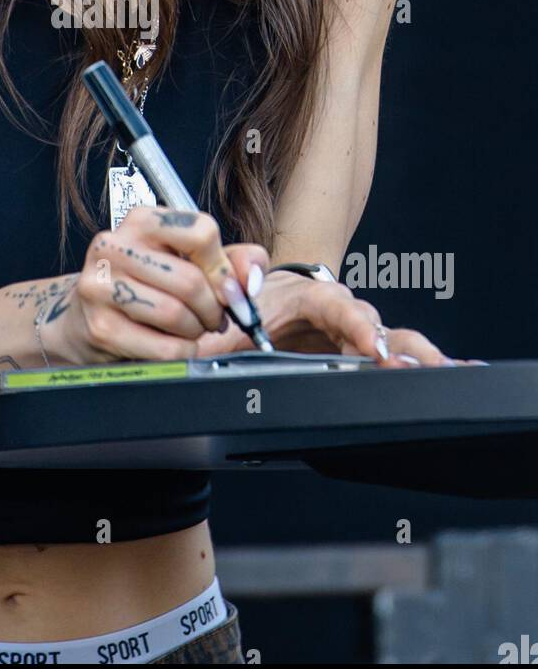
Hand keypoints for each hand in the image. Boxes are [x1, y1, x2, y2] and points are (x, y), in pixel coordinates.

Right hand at [51, 206, 269, 364]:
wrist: (87, 316)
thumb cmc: (147, 285)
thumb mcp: (190, 262)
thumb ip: (233, 262)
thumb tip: (251, 282)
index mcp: (142, 220)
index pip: (201, 232)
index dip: (223, 269)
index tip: (226, 289)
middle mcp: (114, 246)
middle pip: (191, 281)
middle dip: (214, 309)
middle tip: (214, 318)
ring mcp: (101, 286)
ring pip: (176, 314)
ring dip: (197, 331)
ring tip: (193, 329)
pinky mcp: (100, 326)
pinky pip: (163, 348)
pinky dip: (182, 352)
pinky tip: (177, 345)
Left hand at [196, 252, 480, 366]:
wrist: (256, 304)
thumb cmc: (247, 303)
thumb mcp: (230, 306)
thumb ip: (221, 309)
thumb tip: (217, 314)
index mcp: (308, 296)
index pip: (336, 306)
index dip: (356, 325)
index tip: (372, 345)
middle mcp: (338, 311)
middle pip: (373, 324)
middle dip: (394, 346)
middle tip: (405, 367)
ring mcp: (353, 332)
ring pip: (391, 340)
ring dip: (416, 356)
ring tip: (444, 371)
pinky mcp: (359, 353)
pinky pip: (394, 357)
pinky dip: (420, 365)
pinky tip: (451, 372)